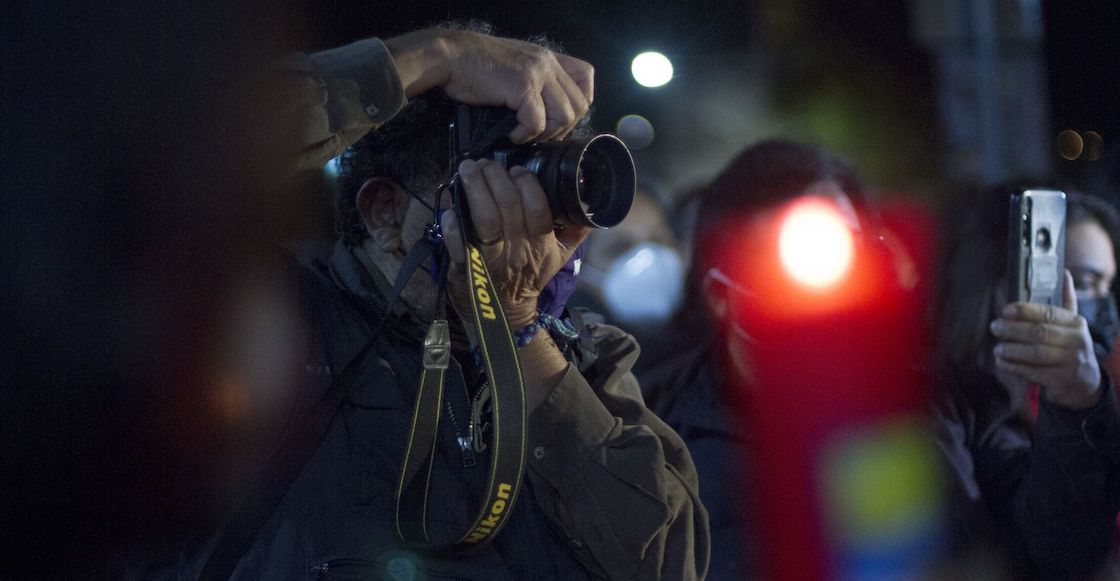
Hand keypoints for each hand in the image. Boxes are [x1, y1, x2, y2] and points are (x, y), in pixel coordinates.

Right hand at [385, 28, 592, 142]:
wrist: (450, 57)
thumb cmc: (475, 66)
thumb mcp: (515, 67)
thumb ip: (536, 82)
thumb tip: (549, 112)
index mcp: (548, 57)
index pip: (586, 78)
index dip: (579, 104)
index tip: (559, 117)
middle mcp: (548, 63)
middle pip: (580, 104)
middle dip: (563, 127)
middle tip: (540, 134)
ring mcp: (537, 73)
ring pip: (565, 115)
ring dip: (546, 133)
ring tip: (525, 133)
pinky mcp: (522, 86)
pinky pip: (538, 122)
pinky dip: (526, 134)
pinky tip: (512, 133)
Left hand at [442, 158, 590, 328]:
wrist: (507, 313)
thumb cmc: (531, 276)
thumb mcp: (560, 257)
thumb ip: (575, 231)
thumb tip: (588, 204)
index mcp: (541, 245)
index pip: (538, 208)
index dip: (527, 184)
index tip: (518, 169)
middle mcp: (517, 250)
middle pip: (508, 206)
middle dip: (496, 176)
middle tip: (486, 162)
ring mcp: (491, 259)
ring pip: (484, 218)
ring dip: (474, 189)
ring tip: (469, 169)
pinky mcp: (467, 267)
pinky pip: (459, 242)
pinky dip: (453, 222)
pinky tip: (451, 206)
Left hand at [990, 271, 1101, 408]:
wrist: (1085, 384)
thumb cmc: (1070, 347)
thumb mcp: (1072, 325)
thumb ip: (1065, 300)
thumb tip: (1063, 272)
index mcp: (1076, 323)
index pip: (1049, 313)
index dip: (1025, 311)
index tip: (1005, 310)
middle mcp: (1076, 341)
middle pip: (1040, 332)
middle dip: (1013, 329)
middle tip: (995, 327)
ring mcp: (1071, 362)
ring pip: (1036, 353)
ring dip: (1012, 350)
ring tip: (997, 348)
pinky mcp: (1061, 380)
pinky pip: (1034, 371)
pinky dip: (1014, 366)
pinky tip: (1002, 362)